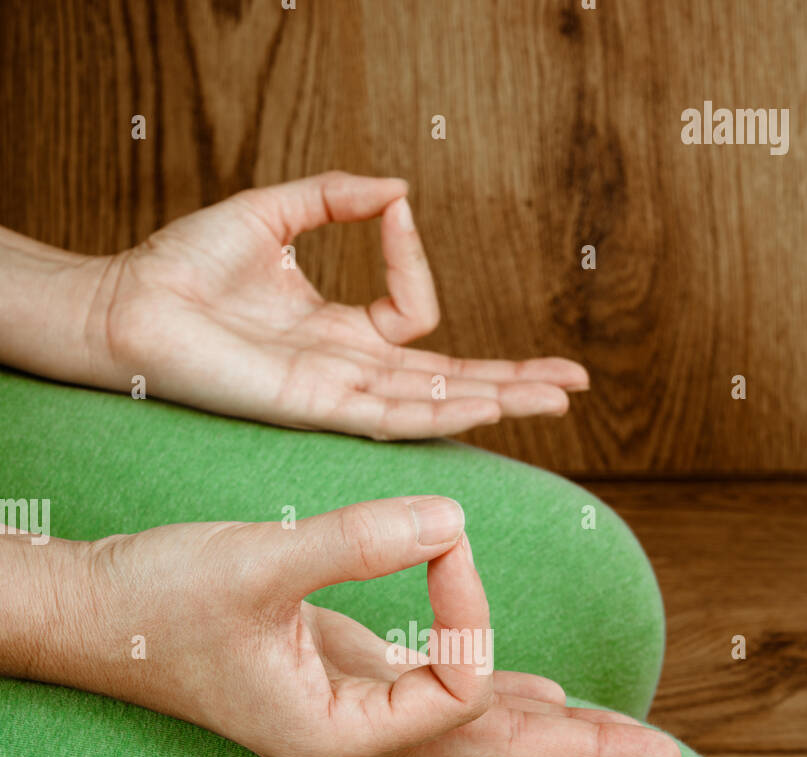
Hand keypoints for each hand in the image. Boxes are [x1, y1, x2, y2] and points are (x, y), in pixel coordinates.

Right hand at [13, 497, 679, 756]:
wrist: (89, 617)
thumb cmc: (155, 602)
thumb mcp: (256, 563)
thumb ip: (357, 539)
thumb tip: (452, 517)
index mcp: (337, 736)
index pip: (454, 685)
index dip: (471, 607)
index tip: (445, 532)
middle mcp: (355, 739)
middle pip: (491, 752)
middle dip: (580, 752)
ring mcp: (351, 713)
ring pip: (470, 729)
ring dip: (551, 730)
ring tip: (628, 745)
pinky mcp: (342, 678)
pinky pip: (436, 694)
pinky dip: (494, 691)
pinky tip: (541, 694)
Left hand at [89, 171, 588, 437]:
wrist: (128, 304)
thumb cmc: (186, 266)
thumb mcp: (274, 213)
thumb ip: (337, 198)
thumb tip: (400, 190)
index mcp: (340, 332)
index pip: (414, 314)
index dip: (416, 260)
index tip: (395, 210)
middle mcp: (348, 372)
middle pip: (450, 382)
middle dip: (515, 382)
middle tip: (574, 384)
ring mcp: (337, 394)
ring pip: (437, 405)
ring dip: (501, 402)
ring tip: (558, 401)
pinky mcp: (317, 405)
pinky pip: (394, 413)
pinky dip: (445, 410)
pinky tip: (490, 407)